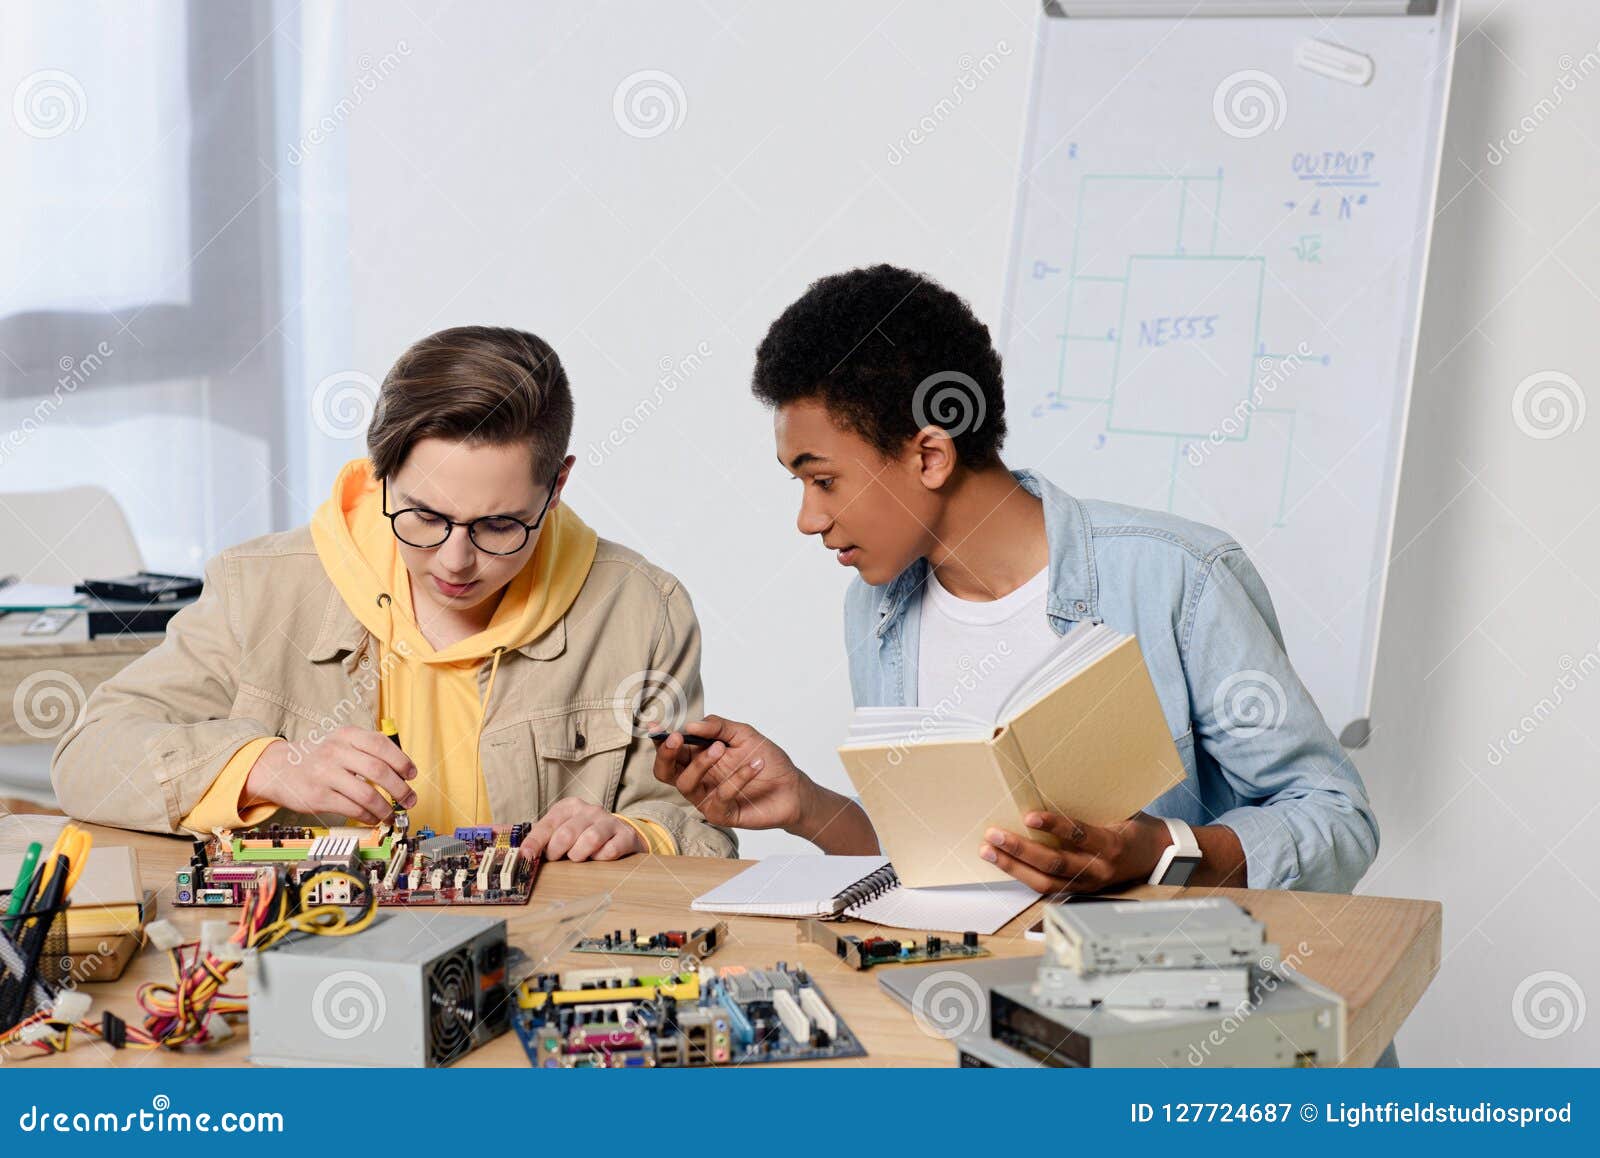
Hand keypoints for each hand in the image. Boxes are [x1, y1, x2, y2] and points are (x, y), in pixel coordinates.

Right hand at [245, 725, 417, 824]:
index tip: (412, 774)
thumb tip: (402, 770)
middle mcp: (336, 752)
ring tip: (391, 814)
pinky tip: (373, 817)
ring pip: (367, 794)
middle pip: (379, 771)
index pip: (381, 745)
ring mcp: (326, 774)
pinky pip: (352, 809)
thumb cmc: (318, 757)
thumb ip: (368, 750)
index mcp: (346, 735)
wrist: (279, 768)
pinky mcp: (319, 796)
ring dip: (385, 808)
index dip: (402, 761)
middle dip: (400, 789)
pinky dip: (369, 816)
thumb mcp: (341, 741)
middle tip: (409, 799)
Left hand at [520, 798, 645, 861]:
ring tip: (578, 857)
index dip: (535, 841)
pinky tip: (598, 857)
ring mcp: (609, 822)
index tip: (526, 855)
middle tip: (557, 858)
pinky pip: (610, 851)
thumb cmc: (584, 834)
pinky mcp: (625, 836)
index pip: (548, 824)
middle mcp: (589, 810)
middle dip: (557, 851)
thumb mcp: (562, 829)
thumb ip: (542, 837)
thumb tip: (517, 847)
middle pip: (567, 833)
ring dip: (579, 854)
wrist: (621, 833)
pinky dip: (601, 858)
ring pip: (590, 840)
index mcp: (569, 807)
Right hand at [650, 715, 810, 830]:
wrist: (792, 787)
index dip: (660, 740)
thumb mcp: (743, 734)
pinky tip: (755, 764)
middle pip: (666, 772)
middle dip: (666, 755)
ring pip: (687, 784)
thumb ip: (718, 726)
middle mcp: (697, 779)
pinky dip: (738, 778)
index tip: (656, 728)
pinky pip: (720, 797)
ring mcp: (707, 798)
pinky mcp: (722, 814)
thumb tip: (691, 725)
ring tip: (721, 747)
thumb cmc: (766, 759)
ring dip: (701, 762)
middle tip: (677, 738)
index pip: (671, 751)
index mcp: (697, 758)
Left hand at [979, 810, 1170, 893]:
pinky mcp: (1078, 892)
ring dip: (1013, 866)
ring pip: (1045, 881)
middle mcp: (1098, 868)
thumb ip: (1089, 805)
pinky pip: (1046, 887)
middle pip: (1054, 863)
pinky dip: (1022, 876)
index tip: (1030, 817)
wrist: (1153, 856)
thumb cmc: (1132, 827)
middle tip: (995, 835)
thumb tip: (1052, 780)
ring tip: (989, 851)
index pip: (1080, 835)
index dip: (1054, 827)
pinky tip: (1003, 863)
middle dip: (1020, 849)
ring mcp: (1087, 884)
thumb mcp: (1118, 811)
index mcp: (1111, 844)